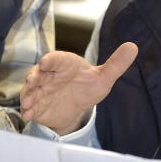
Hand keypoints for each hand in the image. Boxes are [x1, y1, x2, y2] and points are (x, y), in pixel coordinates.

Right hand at [20, 43, 137, 134]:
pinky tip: (28, 115)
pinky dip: (28, 110)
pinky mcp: (38, 105)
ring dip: (28, 96)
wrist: (77, 105)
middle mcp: (49, 75)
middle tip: (30, 82)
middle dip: (33, 78)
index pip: (55, 59)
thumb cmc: (88, 85)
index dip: (50, 60)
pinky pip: (31, 106)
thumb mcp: (103, 78)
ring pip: (31, 91)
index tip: (45, 63)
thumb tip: (133, 47)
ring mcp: (42, 90)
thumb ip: (116, 64)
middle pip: (38, 74)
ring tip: (27, 104)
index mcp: (64, 64)